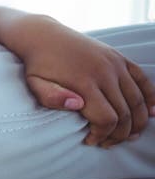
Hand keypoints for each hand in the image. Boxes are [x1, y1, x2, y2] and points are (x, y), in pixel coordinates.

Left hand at [19, 17, 154, 147]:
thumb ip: (51, 97)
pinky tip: (152, 112)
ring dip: (137, 122)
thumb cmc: (37, 65)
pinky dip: (151, 98)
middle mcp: (104, 72)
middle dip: (119, 134)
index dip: (102, 135)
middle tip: (108, 142)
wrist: (43, 36)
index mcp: (84, 82)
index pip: (106, 118)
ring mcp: (114, 63)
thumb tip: (77, 105)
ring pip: (138, 100)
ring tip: (127, 135)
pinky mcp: (119, 57)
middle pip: (125, 113)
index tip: (91, 141)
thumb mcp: (34, 83)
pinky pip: (143, 80)